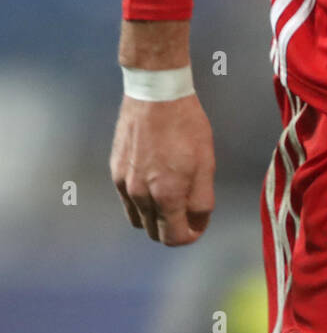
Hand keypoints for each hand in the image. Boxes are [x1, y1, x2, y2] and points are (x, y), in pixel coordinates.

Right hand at [109, 93, 214, 245]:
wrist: (156, 95)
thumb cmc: (186, 125)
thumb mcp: (206, 163)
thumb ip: (201, 199)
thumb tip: (197, 222)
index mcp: (166, 195)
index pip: (174, 238)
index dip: (190, 235)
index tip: (198, 225)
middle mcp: (141, 195)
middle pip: (155, 233)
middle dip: (173, 229)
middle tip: (188, 212)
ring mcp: (125, 184)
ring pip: (139, 219)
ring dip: (156, 218)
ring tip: (172, 198)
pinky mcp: (115, 171)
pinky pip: (127, 201)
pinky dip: (141, 202)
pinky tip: (154, 184)